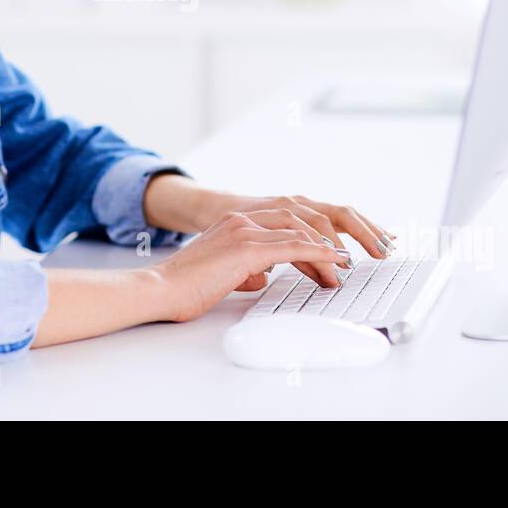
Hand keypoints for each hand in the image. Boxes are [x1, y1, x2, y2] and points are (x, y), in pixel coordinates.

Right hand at [152, 212, 349, 322]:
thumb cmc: (186, 286)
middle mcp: (241, 219)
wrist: (162, 289)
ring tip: (344, 266)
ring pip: (298, 231)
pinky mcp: (246, 248)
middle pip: (296, 219)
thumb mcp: (222, 270)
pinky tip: (334, 261)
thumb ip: (245, 267)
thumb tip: (263, 277)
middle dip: (324, 236)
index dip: (308, 235)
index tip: (328, 251)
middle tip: (343, 258)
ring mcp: (243, 230)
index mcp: (234, 221)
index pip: (282, 222)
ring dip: (326, 248)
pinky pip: (293, 246)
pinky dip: (318, 252)